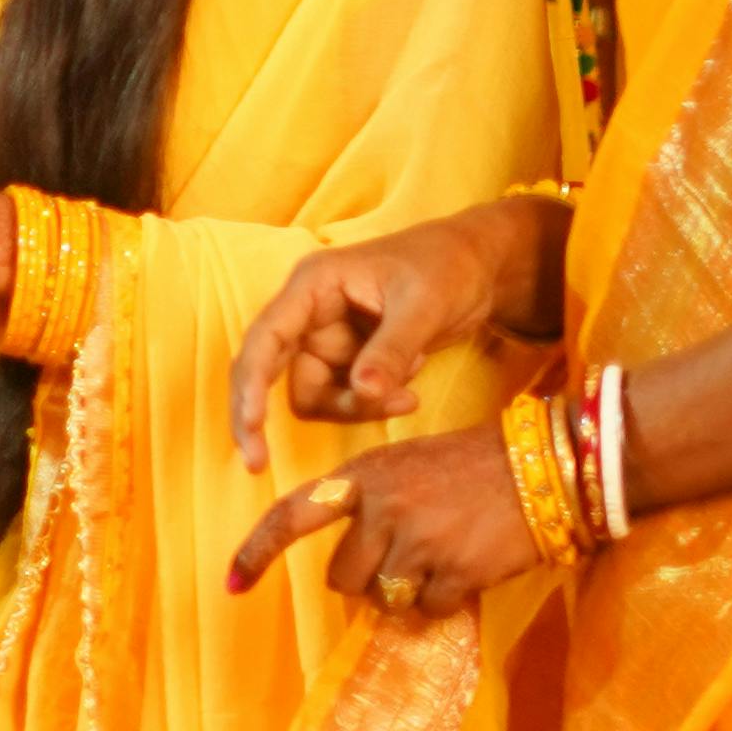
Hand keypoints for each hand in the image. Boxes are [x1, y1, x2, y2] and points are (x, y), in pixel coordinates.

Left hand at [226, 420, 542, 617]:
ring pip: (383, 599)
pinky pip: (427, 611)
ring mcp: (417, 542)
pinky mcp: (454, 572)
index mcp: (362, 477)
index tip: (233, 584)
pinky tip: (465, 570)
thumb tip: (346, 571)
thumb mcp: (404, 465)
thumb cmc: (470, 466)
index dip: (258, 552)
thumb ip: (368, 506)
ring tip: (438, 557)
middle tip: (402, 556)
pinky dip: (443, 601)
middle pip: (340, 578)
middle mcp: (381, 508)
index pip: (292, 515)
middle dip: (364, 578)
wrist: (545, 467)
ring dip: (405, 591)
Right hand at [230, 208, 533, 469]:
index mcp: (314, 285)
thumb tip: (363, 391)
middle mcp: (310, 313)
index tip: (251, 425)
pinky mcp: (349, 359)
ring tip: (408, 391)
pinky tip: (412, 376)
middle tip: (259, 464)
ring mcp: (328, 338)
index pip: (267, 337)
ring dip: (354, 407)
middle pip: (266, 371)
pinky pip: (344, 397)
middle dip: (261, 415)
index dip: (250, 382)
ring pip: (312, 394)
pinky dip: (374, 402)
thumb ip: (391, 349)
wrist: (480, 268)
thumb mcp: (423, 305)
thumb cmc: (448, 266)